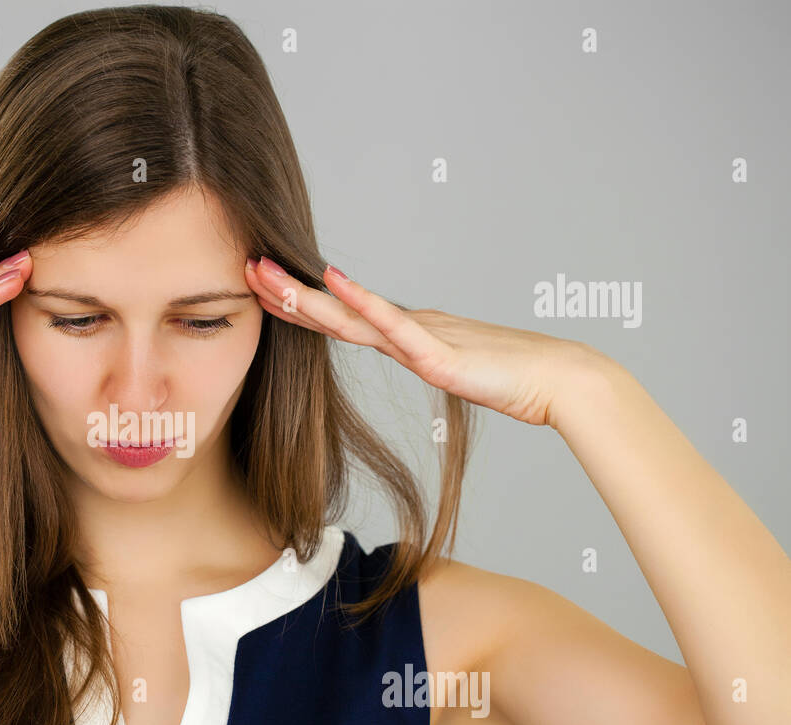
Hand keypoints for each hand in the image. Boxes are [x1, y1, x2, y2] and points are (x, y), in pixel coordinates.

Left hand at [244, 256, 607, 426]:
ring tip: (267, 274)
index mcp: (405, 334)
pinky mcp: (438, 354)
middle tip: (244, 266)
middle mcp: (406, 327)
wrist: (557, 380)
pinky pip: (393, 325)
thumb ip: (421, 354)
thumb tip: (398, 347)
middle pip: (333, 310)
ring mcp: (420, 338)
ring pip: (350, 314)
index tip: (259, 288)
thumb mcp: (449, 366)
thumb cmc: (510, 377)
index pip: (339, 319)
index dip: (297, 304)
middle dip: (285, 291)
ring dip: (305, 295)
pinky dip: (361, 302)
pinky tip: (335, 281)